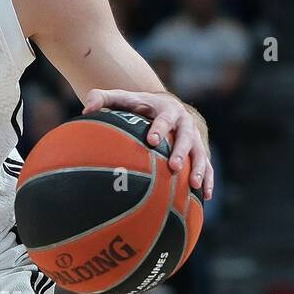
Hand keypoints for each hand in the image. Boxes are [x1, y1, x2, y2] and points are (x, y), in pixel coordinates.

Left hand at [81, 88, 212, 200]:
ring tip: (193, 185)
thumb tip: (86, 109)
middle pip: (186, 137)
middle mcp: (184, 123)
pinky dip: (207, 179)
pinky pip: (207, 166)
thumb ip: (102, 98)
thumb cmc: (137, 105)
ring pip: (200, 153)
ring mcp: (195, 137)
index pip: (164, 119)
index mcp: (167, 109)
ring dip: (198, 168)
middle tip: (173, 167)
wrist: (165, 105)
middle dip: (180, 152)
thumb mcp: (121, 98)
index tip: (151, 140)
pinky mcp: (200, 150)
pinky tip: (204, 196)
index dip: (159, 129)